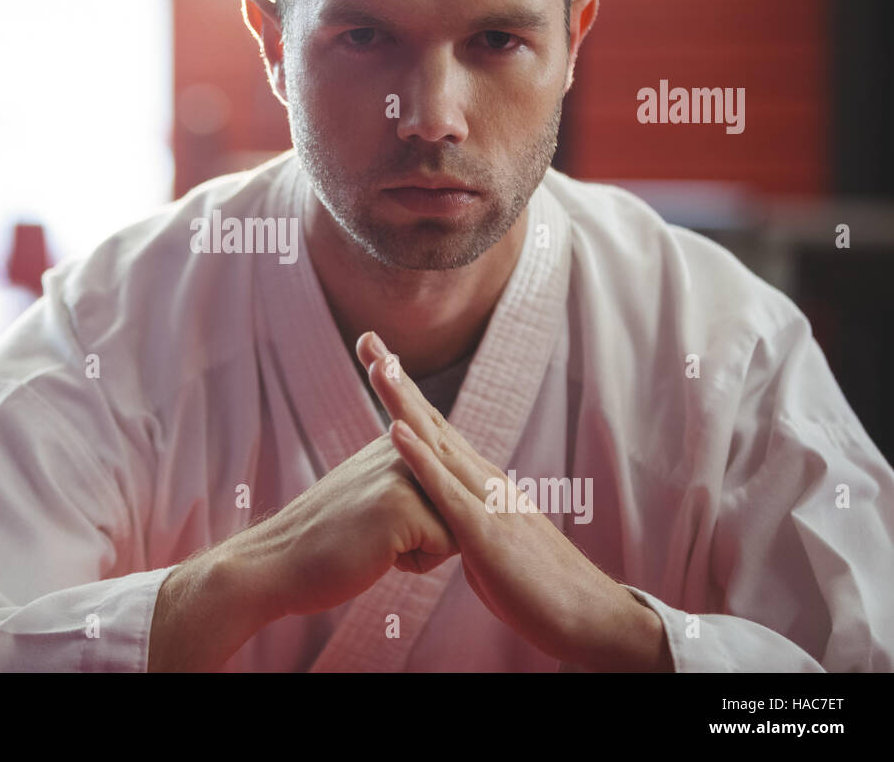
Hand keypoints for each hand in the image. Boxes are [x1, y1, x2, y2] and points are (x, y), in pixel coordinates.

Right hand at [222, 429, 459, 620]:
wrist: (276, 564)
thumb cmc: (327, 542)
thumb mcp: (373, 493)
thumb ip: (410, 480)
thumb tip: (461, 490)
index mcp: (398, 440)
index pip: (451, 487)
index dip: (423, 518)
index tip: (379, 515)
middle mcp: (404, 446)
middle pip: (459, 506)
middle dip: (427, 534)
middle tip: (373, 532)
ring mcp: (404, 472)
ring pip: (457, 527)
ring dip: (422, 549)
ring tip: (374, 541)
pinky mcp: (404, 506)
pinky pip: (446, 549)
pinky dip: (414, 564)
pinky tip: (374, 553)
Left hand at [356, 331, 672, 671]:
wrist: (589, 618)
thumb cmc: (537, 587)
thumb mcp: (488, 543)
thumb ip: (463, 521)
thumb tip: (440, 516)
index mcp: (482, 482)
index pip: (436, 427)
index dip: (405, 393)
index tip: (376, 358)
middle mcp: (485, 479)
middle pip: (433, 420)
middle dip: (398, 380)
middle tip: (368, 339)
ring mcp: (488, 501)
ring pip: (439, 442)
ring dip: (405, 403)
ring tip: (377, 366)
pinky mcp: (487, 533)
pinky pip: (448, 490)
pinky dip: (420, 457)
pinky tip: (396, 431)